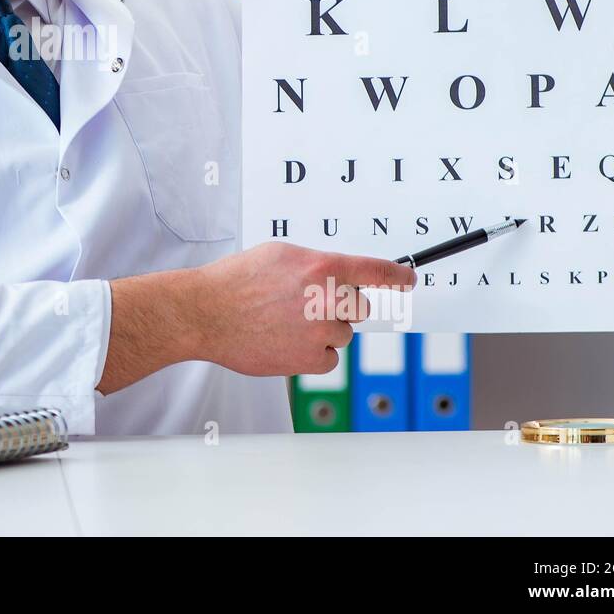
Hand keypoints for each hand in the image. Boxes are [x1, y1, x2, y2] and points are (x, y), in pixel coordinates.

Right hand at [191, 241, 415, 376]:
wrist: (206, 312)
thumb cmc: (236, 281)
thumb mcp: (280, 254)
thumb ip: (316, 265)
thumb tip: (337, 276)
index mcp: (322, 267)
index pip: (374, 270)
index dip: (396, 276)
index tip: (407, 279)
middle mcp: (326, 298)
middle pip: (358, 307)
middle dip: (339, 307)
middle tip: (306, 305)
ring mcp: (320, 331)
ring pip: (342, 334)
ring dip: (322, 331)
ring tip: (284, 322)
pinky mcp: (309, 359)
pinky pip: (328, 358)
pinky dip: (311, 353)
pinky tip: (284, 341)